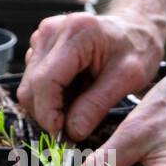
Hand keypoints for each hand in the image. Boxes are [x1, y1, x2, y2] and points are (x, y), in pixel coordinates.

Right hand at [18, 10, 163, 141]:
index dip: (48, 114)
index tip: (61, 135)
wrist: (136, 29)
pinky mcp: (40, 45)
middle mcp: (52, 31)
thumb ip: (97, 105)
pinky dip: (50, 96)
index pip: (45, 81)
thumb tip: (72, 132)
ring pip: (29, 87)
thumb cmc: (137, 49)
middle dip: (47, 114)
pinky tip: (73, 92)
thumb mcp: (128, 78)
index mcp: (75, 33)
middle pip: (31, 87)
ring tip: (79, 105)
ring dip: (48, 106)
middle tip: (71, 129)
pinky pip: (34, 81)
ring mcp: (43, 37)